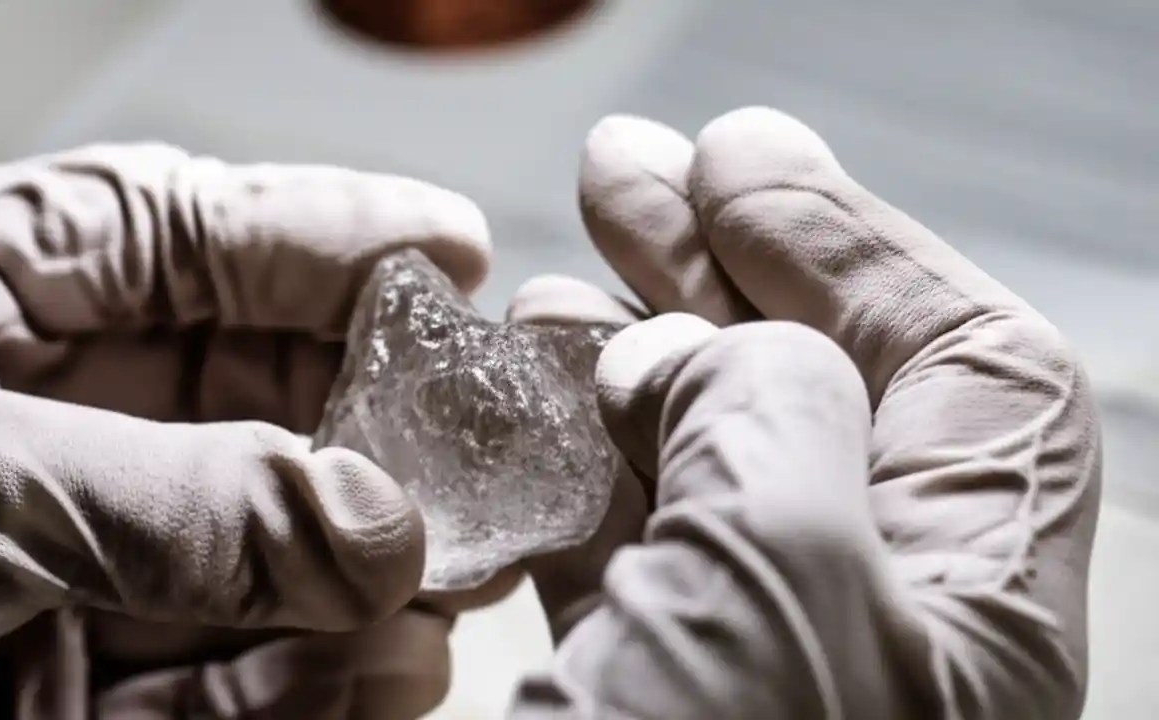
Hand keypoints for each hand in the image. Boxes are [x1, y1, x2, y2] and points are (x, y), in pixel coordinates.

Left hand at [0, 144, 497, 712]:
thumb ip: (179, 504)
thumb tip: (377, 530)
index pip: (189, 233)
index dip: (332, 237)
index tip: (459, 252)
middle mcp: (36, 410)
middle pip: (252, 399)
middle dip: (376, 432)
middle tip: (485, 459)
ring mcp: (57, 549)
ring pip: (252, 548)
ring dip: (361, 577)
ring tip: (452, 588)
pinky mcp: (60, 674)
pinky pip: (210, 676)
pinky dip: (305, 685)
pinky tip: (386, 674)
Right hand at [511, 108, 1099, 718]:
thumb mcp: (785, 582)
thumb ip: (766, 423)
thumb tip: (679, 352)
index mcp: (976, 605)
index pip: (965, 367)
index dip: (852, 249)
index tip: (733, 164)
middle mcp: (879, 619)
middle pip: (819, 391)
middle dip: (713, 269)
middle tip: (623, 173)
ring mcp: (759, 649)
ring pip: (706, 461)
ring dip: (620, 355)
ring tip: (546, 295)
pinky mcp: (649, 681)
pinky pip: (620, 540)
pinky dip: (566, 459)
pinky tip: (519, 400)